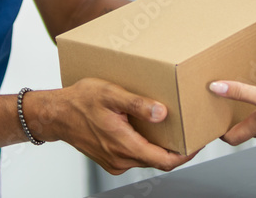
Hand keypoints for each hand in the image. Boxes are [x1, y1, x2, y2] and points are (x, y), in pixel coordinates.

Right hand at [41, 78, 195, 174]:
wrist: (56, 114)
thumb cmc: (80, 101)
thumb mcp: (111, 94)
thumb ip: (137, 104)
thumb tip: (162, 113)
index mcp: (124, 145)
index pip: (165, 161)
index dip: (186, 154)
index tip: (199, 142)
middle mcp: (120, 159)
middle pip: (159, 161)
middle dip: (177, 149)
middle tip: (191, 130)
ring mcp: (114, 161)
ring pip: (147, 158)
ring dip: (161, 147)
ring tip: (174, 127)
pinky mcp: (110, 158)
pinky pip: (135, 155)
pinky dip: (147, 145)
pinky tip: (149, 129)